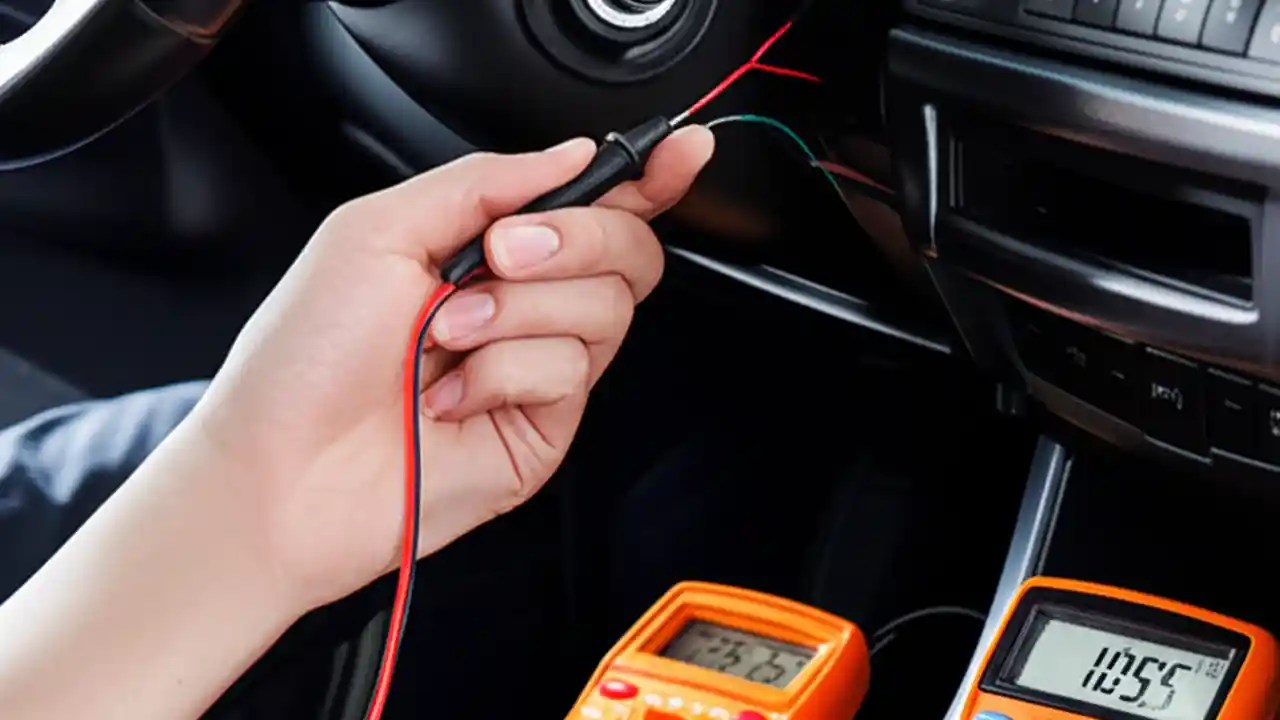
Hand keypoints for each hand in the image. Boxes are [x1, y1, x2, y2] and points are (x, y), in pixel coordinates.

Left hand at [193, 127, 714, 609]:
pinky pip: (571, 369)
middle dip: (574, 239)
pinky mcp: (544, 427)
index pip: (592, 205)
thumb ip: (484, 181)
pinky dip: (504, 372)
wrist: (283, 469)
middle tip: (503, 254)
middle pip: (627, 249)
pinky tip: (452, 395)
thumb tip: (570, 156)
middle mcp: (523, 306)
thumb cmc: (306, 357)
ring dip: (517, 311)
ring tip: (446, 339)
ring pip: (606, 307)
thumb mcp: (378, 230)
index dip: (647, 176)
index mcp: (486, 250)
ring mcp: (537, 369)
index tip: (681, 154)